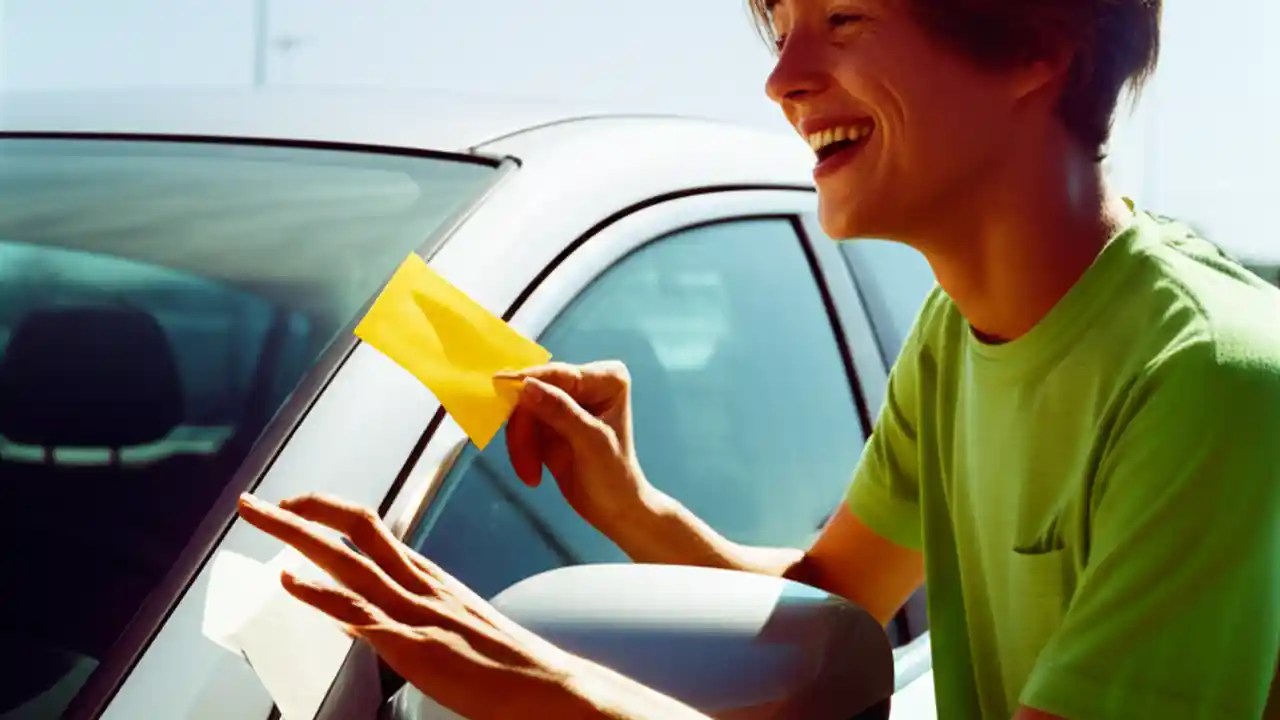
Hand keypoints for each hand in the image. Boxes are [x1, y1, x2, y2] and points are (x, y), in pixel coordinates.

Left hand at [235, 493, 585, 719]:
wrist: (544, 684)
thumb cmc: (505, 661)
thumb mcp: (454, 622)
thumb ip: (410, 613)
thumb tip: (360, 618)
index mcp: (427, 575)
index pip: (369, 526)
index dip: (325, 511)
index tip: (293, 508)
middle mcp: (418, 583)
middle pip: (352, 529)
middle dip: (297, 513)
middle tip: (254, 504)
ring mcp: (414, 611)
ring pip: (347, 559)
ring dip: (295, 537)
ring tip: (259, 521)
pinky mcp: (413, 645)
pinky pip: (357, 612)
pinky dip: (319, 594)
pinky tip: (289, 583)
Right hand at [498, 361, 652, 530]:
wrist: (613, 510)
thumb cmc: (613, 475)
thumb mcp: (590, 441)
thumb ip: (560, 411)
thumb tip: (525, 386)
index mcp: (606, 378)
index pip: (559, 375)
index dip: (529, 382)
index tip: (499, 385)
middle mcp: (585, 383)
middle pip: (536, 391)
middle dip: (526, 429)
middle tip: (525, 465)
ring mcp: (565, 402)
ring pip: (524, 410)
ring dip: (522, 445)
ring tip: (531, 476)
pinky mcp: (548, 421)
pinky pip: (522, 426)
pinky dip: (522, 450)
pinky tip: (532, 473)